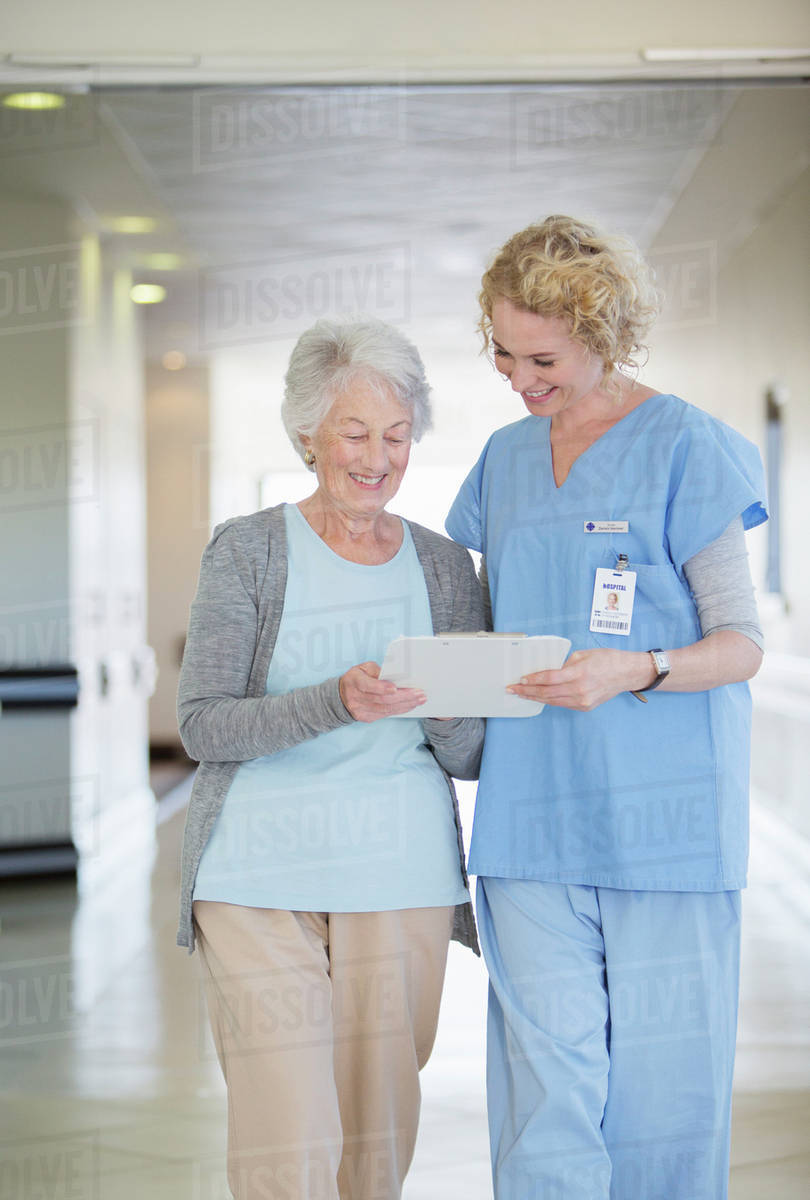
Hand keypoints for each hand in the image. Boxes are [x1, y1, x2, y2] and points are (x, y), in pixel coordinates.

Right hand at [339, 661, 426, 722]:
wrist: (341, 696)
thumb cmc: (356, 679)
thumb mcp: (363, 668)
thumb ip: (377, 670)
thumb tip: (394, 675)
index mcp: (354, 681)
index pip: (368, 686)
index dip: (382, 688)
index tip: (395, 688)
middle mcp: (356, 698)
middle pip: (382, 700)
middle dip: (403, 697)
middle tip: (419, 694)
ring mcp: (361, 710)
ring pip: (386, 709)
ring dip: (405, 705)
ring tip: (419, 700)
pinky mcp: (366, 718)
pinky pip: (386, 715)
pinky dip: (400, 710)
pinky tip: (410, 705)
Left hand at [506, 649, 655, 711]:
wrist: (626, 674)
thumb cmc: (606, 660)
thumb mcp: (582, 655)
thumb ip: (564, 664)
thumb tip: (547, 672)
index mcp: (579, 673)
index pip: (549, 678)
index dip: (533, 679)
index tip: (520, 679)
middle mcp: (580, 690)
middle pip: (547, 692)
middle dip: (527, 691)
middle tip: (512, 689)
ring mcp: (582, 701)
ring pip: (552, 701)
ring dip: (535, 697)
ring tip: (521, 694)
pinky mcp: (584, 706)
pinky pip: (562, 704)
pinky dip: (549, 700)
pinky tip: (539, 697)